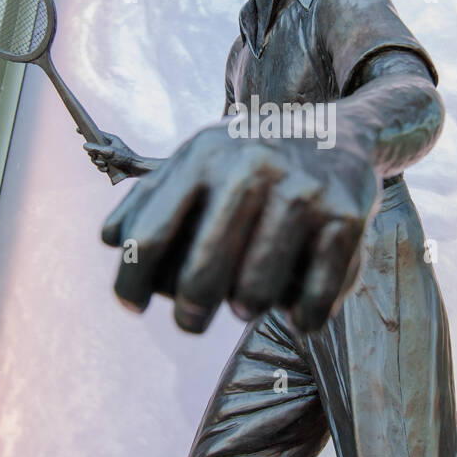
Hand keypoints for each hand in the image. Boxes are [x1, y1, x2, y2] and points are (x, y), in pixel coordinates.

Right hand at [83, 132, 142, 180]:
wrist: (136, 169)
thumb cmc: (125, 158)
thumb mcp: (109, 152)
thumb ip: (96, 149)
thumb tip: (84, 145)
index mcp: (110, 139)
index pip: (95, 133)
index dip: (86, 132)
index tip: (77, 129)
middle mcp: (108, 146)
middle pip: (92, 149)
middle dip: (94, 155)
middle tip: (100, 158)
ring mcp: (109, 155)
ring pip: (95, 159)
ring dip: (99, 163)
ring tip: (106, 165)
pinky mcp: (110, 164)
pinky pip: (100, 166)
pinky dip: (102, 168)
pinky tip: (108, 169)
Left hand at [100, 124, 379, 333]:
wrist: (340, 135)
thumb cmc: (252, 160)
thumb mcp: (200, 159)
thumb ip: (150, 198)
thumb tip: (111, 241)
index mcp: (204, 157)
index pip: (148, 237)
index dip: (131, 283)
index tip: (132, 306)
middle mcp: (251, 169)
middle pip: (200, 275)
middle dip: (190, 312)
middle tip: (192, 320)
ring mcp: (302, 194)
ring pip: (256, 293)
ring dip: (247, 309)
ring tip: (248, 303)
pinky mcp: (345, 218)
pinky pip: (314, 299)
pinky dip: (302, 317)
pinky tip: (297, 311)